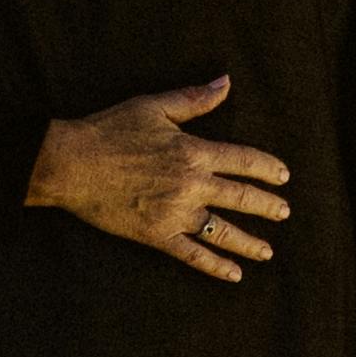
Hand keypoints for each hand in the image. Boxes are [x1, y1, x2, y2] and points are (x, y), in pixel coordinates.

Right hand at [29, 73, 288, 282]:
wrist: (71, 164)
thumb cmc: (109, 131)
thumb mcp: (154, 106)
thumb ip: (194, 99)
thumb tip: (226, 82)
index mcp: (194, 151)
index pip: (243, 161)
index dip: (268, 169)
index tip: (283, 177)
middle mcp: (191, 184)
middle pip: (241, 198)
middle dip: (267, 206)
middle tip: (284, 212)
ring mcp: (175, 213)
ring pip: (223, 231)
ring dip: (250, 241)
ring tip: (268, 250)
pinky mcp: (156, 234)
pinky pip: (193, 254)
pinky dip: (216, 265)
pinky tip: (234, 274)